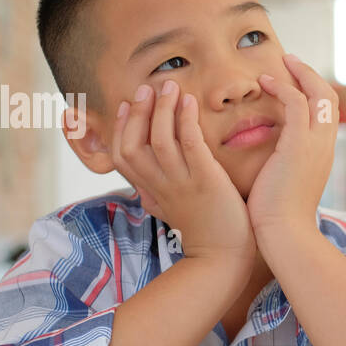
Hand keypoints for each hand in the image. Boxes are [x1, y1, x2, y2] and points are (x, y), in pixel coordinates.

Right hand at [111, 80, 254, 267]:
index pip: (121, 157)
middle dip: (136, 113)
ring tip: (170, 86)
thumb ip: (157, 197)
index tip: (125, 105)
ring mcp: (182, 184)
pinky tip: (190, 102)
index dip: (120, 129)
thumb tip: (143, 193)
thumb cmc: (205, 231)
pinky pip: (189, 145)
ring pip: (159, 141)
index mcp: (151, 191)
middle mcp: (161, 186)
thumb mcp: (171, 212)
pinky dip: (186, 121)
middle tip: (146, 88)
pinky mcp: (206, 181)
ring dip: (162, 110)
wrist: (225, 258)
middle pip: (131, 145)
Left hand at [247, 53, 338, 245]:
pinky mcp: (299, 144)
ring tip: (278, 65)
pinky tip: (264, 83)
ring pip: (318, 94)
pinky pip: (296, 102)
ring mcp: (316, 144)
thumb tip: (269, 163)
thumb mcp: (283, 186)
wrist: (284, 234)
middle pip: (328, 97)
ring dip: (299, 74)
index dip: (312, 93)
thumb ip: (282, 168)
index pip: (326, 114)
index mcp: (322, 156)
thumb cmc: (277, 218)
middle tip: (290, 61)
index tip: (293, 81)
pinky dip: (282, 87)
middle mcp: (325, 146)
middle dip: (310, 75)